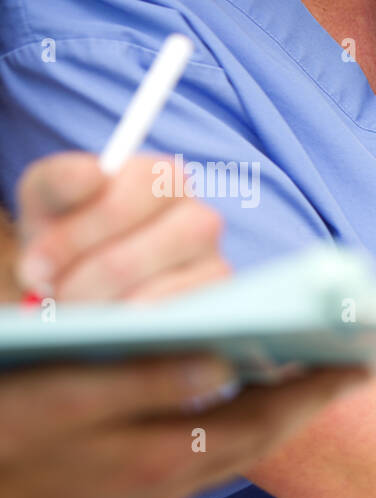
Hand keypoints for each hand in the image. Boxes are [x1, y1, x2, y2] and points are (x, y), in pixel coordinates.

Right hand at [0, 357, 366, 497]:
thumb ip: (143, 383)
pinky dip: (215, 437)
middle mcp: (155, 488)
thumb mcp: (56, 397)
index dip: (311, 394)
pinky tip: (210, 412)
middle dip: (300, 408)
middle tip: (341, 375)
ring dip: (261, 424)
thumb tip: (223, 365)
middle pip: (251, 445)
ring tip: (290, 386)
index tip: (357, 368)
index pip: (260, 423)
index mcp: (155, 459)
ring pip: (219, 459)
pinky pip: (185, 467)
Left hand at [14, 151, 228, 300]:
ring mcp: (214, 259)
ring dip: (104, 304)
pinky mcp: (216, 299)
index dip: (73, 239)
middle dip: (81, 281)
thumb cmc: (73, 232)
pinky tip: (115, 317)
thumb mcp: (51, 200)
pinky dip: (136, 320)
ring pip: (153, 289)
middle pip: (130, 257)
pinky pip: (175, 316)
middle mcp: (199, 215)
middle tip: (53, 294)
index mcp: (162, 178)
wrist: (92, 275)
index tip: (37, 265)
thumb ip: (61, 180)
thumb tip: (94, 177)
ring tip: (79, 305)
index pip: (119, 204)